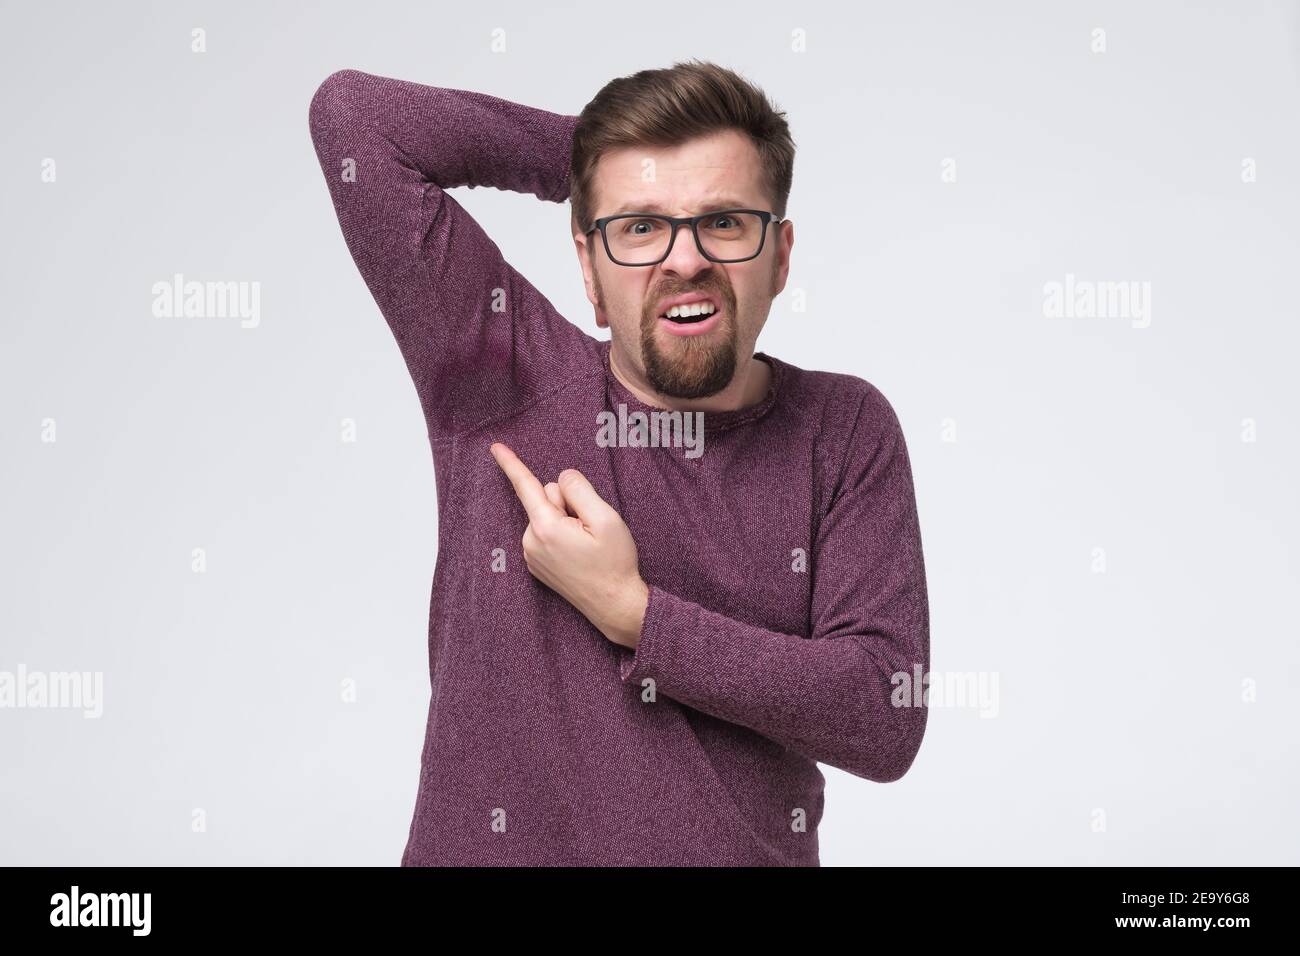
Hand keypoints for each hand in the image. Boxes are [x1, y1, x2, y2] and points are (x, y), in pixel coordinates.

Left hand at [489, 442, 647, 649]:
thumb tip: (562, 479)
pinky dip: (562, 535)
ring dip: (567, 521)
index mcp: (545, 527)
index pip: (526, 486)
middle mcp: (530, 541)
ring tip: (587, 545)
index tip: (494, 446)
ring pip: (548, 516)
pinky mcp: (536, 564)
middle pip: (547, 497)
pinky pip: (547, 533)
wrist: (615, 604)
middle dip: (568, 503)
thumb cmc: (614, 562)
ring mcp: (531, 555)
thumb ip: (580, 490)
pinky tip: (579, 553)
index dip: (511, 463)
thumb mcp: (606, 519)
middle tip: (591, 529)